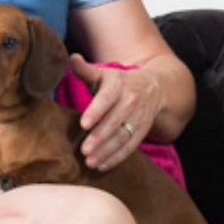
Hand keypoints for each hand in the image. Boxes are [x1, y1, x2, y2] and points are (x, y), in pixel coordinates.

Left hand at [69, 54, 161, 171]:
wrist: (154, 87)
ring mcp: (138, 117)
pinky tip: (102, 165)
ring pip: (122, 137)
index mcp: (118, 85)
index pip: (106, 99)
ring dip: (106, 151)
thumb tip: (70, 57)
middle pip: (114, 122)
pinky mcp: (142, 131)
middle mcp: (130, 101)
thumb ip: (85, 69)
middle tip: (84, 151)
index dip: (95, 111)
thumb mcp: (103, 74)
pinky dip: (117, 158)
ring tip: (90, 162)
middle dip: (99, 137)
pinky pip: (130, 146)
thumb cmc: (119, 82)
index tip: (83, 124)